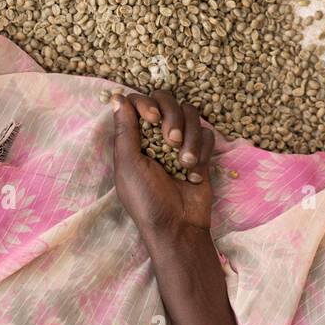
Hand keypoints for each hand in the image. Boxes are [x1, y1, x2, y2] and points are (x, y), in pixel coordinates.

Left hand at [111, 90, 215, 241]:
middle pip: (168, 100)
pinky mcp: (201, 152)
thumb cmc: (146, 199)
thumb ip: (124, 131)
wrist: (178, 226)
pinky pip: (206, 134)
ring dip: (190, 138)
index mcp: (135, 137)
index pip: (139, 101)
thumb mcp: (128, 166)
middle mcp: (157, 135)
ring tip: (184, 163)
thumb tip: (118, 98)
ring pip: (191, 115)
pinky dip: (203, 151)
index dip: (147, 103)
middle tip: (171, 140)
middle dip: (172, 117)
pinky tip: (194, 174)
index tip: (152, 118)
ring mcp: (181, 142)